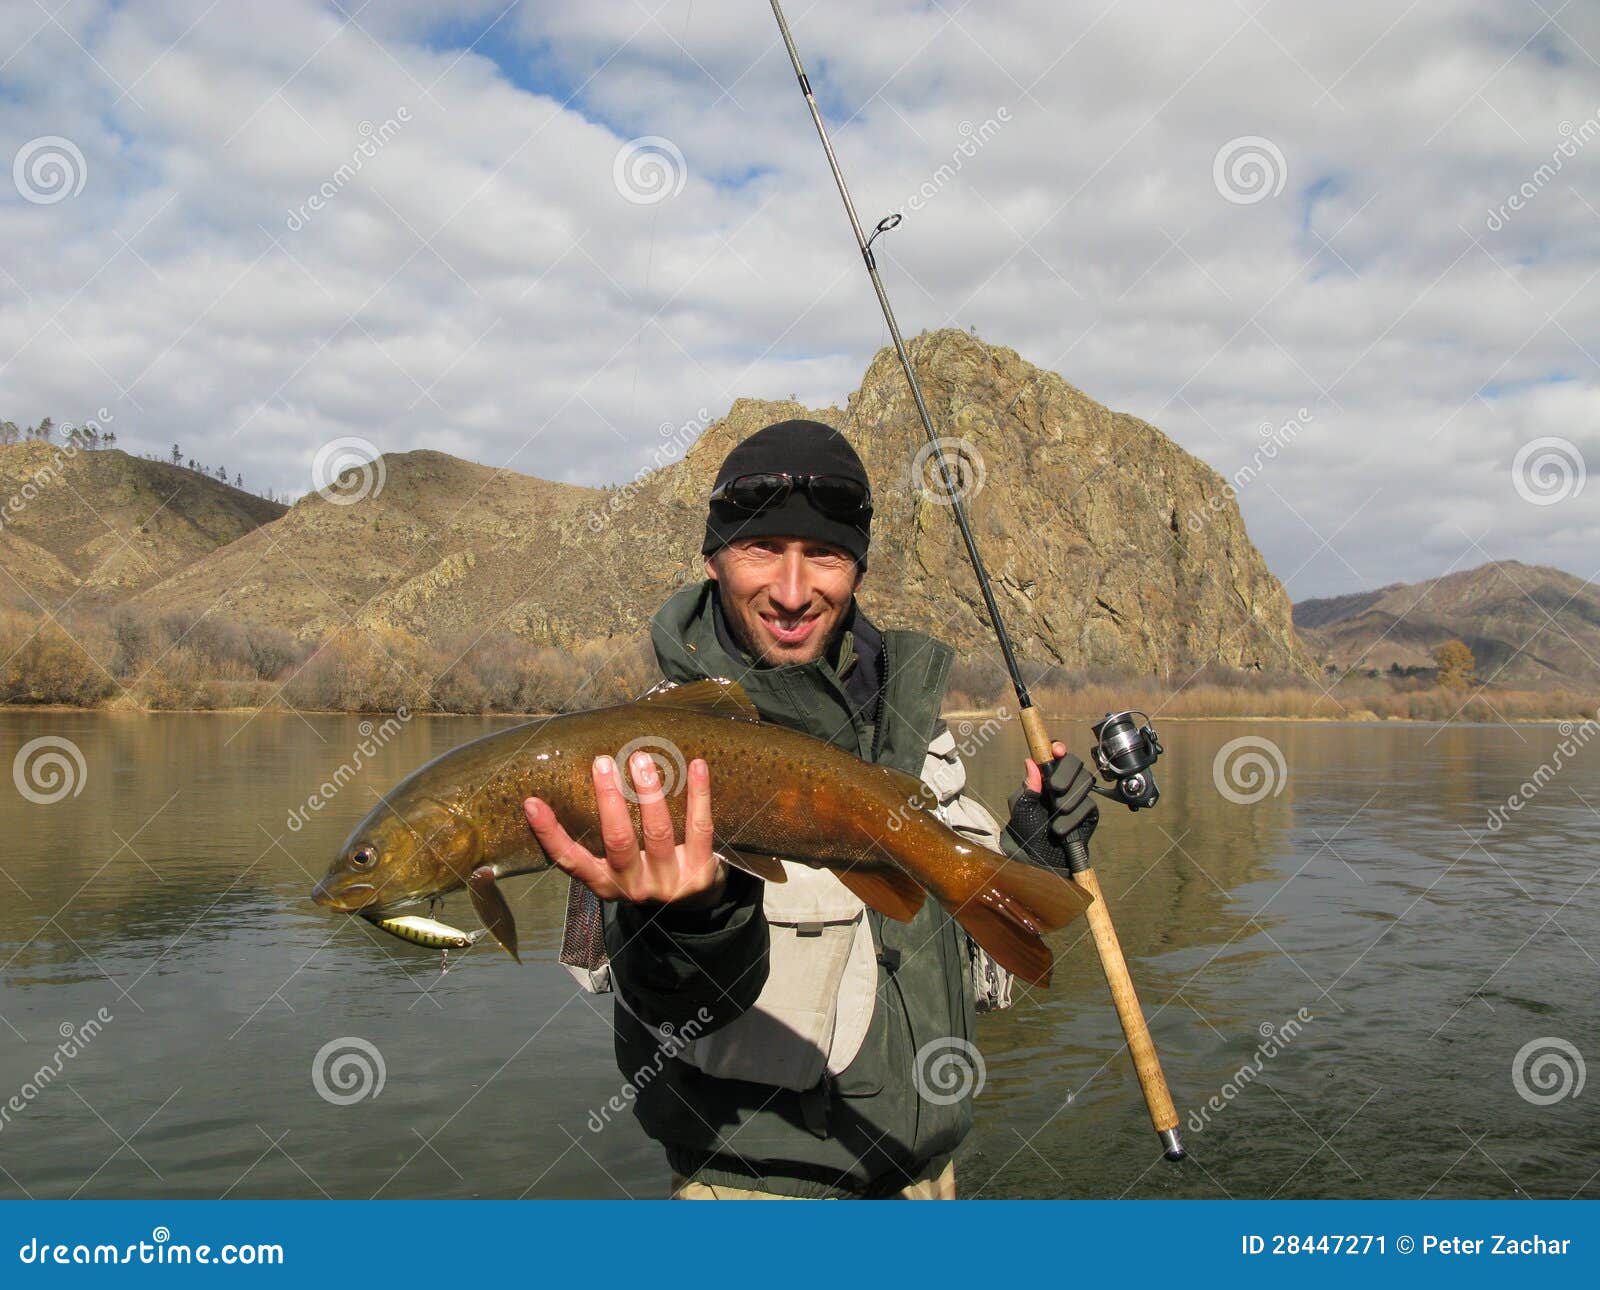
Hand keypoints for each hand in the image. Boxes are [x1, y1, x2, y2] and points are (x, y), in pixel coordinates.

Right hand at [522, 751, 725, 908]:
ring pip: (657, 833)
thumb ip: (601, 837)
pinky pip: (699, 828)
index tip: (532, 803)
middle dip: (609, 799)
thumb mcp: (618, 865)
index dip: (549, 833)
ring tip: (641, 759)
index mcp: (606, 882)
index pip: (570, 860)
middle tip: (602, 762)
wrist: (696, 906)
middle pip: (618, 841)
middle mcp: (633, 885)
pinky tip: (697, 765)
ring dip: (649, 793)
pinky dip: (699, 795)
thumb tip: (582, 779)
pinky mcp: (700, 874)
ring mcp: (668, 881)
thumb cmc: (647, 870)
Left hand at [1007, 740, 1098, 868]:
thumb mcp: (1021, 809)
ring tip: (1055, 814)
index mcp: (1045, 777)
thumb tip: (1030, 761)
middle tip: (1054, 788)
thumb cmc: (1027, 831)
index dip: (1059, 748)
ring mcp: (1078, 796)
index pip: (1056, 755)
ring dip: (1068, 798)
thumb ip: (1028, 787)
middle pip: (1075, 763)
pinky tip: (1061, 828)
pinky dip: (1073, 817)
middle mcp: (1063, 783)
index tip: (1057, 750)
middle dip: (1065, 773)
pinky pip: (1088, 805)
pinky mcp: (1089, 812)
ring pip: (1084, 782)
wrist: (1040, 858)